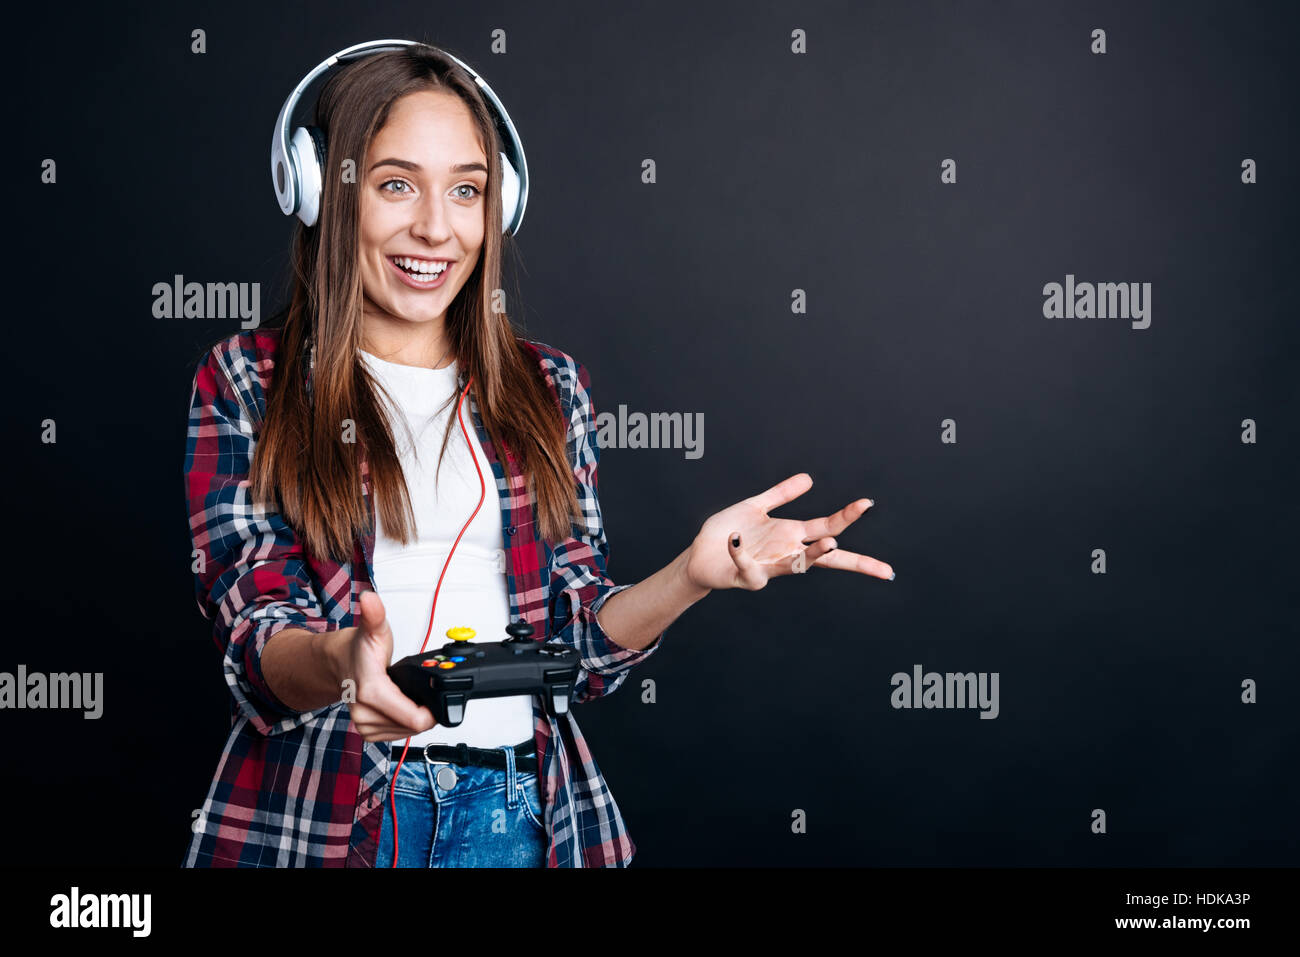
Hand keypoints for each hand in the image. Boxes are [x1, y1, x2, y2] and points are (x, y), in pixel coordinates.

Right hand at [343, 590, 436, 741]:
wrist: (339, 662)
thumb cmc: (359, 648)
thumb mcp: (374, 628)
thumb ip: (375, 614)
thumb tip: (370, 598)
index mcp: (371, 691)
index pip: (413, 719)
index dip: (432, 711)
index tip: (435, 696)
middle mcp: (364, 712)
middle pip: (412, 727)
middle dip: (423, 711)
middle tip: (421, 690)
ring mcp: (364, 724)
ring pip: (404, 733)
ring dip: (413, 718)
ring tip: (411, 696)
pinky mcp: (365, 730)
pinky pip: (394, 735)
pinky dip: (403, 723)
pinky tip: (403, 707)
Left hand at [684, 472, 892, 590]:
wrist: (699, 555)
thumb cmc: (728, 533)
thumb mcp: (755, 508)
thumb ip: (780, 494)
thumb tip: (809, 478)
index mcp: (790, 535)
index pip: (828, 527)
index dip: (847, 516)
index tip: (868, 503)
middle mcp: (785, 553)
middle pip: (826, 558)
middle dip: (853, 561)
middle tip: (883, 568)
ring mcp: (767, 567)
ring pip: (796, 566)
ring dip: (812, 557)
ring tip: (830, 544)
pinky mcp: (744, 577)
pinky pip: (747, 566)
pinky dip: (741, 553)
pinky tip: (735, 538)